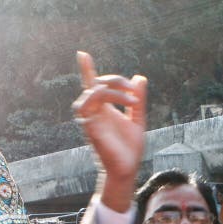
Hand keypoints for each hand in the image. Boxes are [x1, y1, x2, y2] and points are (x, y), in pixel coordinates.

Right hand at [72, 51, 146, 212]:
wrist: (128, 169)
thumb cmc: (129, 149)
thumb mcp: (138, 119)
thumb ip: (138, 100)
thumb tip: (139, 78)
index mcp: (104, 110)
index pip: (93, 86)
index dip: (86, 70)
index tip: (82, 54)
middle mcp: (94, 113)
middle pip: (95, 85)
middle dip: (115, 81)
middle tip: (134, 91)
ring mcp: (91, 120)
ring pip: (90, 94)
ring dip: (110, 90)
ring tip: (130, 99)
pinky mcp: (90, 129)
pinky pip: (87, 108)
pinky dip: (99, 100)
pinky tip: (121, 103)